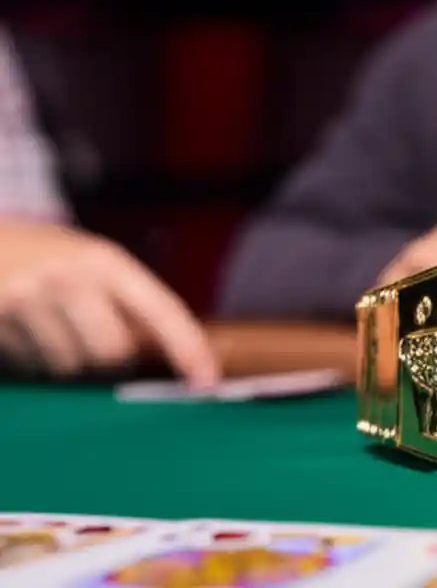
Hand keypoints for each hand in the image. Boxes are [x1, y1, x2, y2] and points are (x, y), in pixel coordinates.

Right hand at [0, 223, 218, 386]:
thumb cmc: (47, 259)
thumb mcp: (93, 265)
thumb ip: (131, 304)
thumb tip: (180, 356)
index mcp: (104, 260)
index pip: (161, 310)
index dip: (189, 348)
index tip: (207, 382)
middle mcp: (68, 277)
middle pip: (114, 354)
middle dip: (112, 361)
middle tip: (94, 339)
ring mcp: (25, 300)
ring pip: (69, 368)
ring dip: (68, 362)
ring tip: (51, 327)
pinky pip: (29, 369)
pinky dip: (33, 361)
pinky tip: (25, 332)